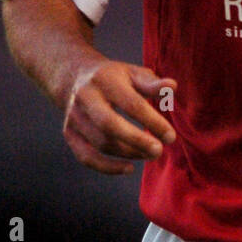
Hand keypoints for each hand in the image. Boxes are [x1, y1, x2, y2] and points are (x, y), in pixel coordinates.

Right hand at [62, 59, 177, 174]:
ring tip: (150, 154)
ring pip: (101, 143)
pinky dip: (108, 167)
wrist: (74, 78)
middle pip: (109, 124)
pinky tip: (129, 167)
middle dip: (136, 141)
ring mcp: (74, 117)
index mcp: (105, 79)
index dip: (152, 121)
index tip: (170, 136)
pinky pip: (86, 157)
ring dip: (129, 153)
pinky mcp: (69, 133)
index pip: (131, 104)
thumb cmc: (114, 78)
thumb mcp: (133, 74)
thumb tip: (172, 86)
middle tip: (159, 151)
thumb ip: (152, 83)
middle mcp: (85, 97)